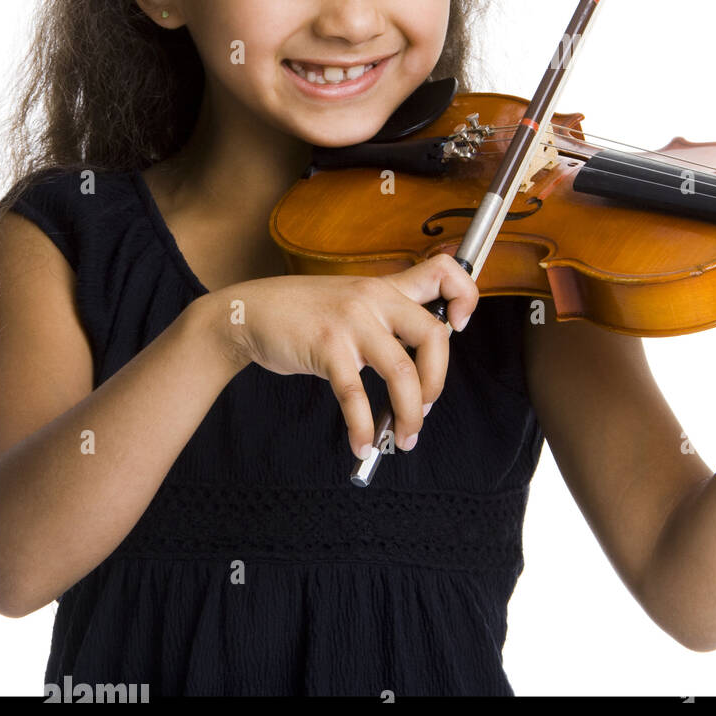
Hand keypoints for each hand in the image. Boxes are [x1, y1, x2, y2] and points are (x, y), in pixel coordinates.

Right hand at [207, 253, 478, 456]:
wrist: (249, 313)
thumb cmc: (304, 313)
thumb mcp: (351, 300)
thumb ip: (385, 315)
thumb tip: (421, 360)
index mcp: (386, 287)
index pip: (444, 271)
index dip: (466, 295)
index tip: (461, 325)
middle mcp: (374, 298)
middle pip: (434, 336)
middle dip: (437, 383)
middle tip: (426, 407)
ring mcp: (351, 321)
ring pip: (403, 372)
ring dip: (410, 414)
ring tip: (404, 437)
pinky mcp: (327, 346)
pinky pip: (356, 395)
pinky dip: (363, 427)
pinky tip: (362, 444)